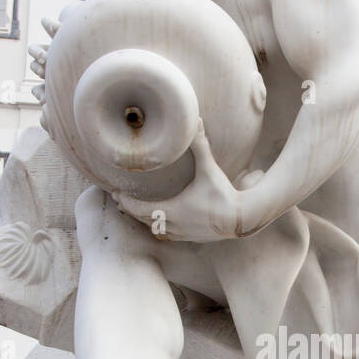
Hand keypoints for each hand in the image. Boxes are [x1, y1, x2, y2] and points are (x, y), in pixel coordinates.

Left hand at [114, 121, 240, 242]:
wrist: (242, 219)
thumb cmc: (223, 194)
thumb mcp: (209, 169)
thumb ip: (200, 145)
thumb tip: (196, 120)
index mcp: (172, 210)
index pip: (140, 209)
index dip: (126, 202)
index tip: (116, 194)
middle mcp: (174, 225)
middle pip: (144, 220)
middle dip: (131, 210)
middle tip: (120, 200)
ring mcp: (183, 234)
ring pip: (156, 230)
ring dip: (145, 221)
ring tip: (136, 211)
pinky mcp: (192, 238)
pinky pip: (168, 236)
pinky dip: (159, 229)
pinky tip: (159, 223)